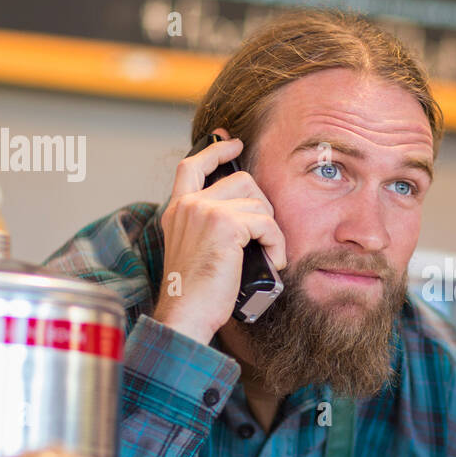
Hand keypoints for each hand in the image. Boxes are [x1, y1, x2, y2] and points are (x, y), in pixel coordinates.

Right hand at [152, 128, 286, 343]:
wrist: (186, 314)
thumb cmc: (197, 293)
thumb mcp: (197, 249)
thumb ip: (210, 226)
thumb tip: (245, 214)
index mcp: (177, 210)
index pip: (193, 166)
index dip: (215, 150)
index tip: (232, 142)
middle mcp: (188, 205)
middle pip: (241, 180)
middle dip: (262, 205)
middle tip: (265, 234)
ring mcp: (205, 211)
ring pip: (258, 201)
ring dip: (271, 229)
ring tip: (267, 253)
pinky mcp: (225, 225)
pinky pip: (267, 223)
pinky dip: (278, 244)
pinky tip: (273, 262)